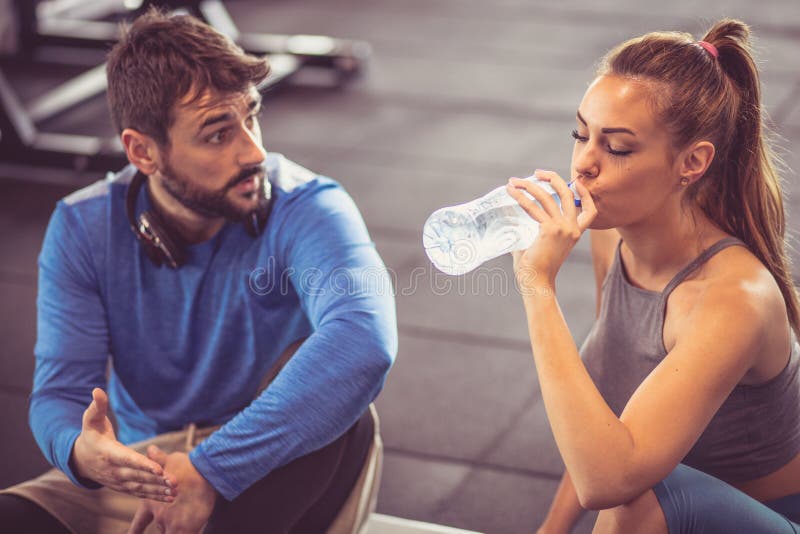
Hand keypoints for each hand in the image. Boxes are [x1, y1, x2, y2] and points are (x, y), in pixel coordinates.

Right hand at [70, 388, 176, 501]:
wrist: (79, 459)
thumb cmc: (90, 435)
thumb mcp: (91, 420)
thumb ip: (97, 406)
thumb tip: (97, 390)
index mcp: (109, 453)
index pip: (128, 459)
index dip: (143, 465)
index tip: (158, 469)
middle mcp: (114, 470)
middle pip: (138, 476)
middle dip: (156, 480)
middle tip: (175, 481)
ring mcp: (118, 481)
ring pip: (140, 487)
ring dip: (158, 490)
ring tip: (176, 491)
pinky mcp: (123, 486)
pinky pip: (139, 493)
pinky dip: (154, 496)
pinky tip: (170, 498)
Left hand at [128, 446, 216, 533]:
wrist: (204, 472)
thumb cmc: (188, 465)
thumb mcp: (171, 461)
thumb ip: (159, 460)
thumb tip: (151, 449)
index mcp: (150, 503)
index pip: (139, 523)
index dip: (135, 532)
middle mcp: (158, 515)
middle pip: (161, 528)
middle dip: (168, 525)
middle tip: (178, 518)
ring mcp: (170, 523)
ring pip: (170, 532)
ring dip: (178, 528)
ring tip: (184, 522)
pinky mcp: (184, 529)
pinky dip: (187, 531)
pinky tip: (191, 529)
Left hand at [507, 170, 595, 289]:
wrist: (537, 282)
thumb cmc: (535, 269)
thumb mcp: (539, 245)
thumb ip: (531, 232)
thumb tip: (511, 224)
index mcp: (574, 233)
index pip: (590, 211)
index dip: (586, 194)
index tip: (576, 181)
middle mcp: (572, 229)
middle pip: (568, 195)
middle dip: (553, 178)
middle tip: (536, 173)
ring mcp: (563, 228)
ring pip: (547, 197)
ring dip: (529, 186)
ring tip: (514, 182)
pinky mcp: (550, 230)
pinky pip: (533, 208)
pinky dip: (521, 198)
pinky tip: (511, 192)